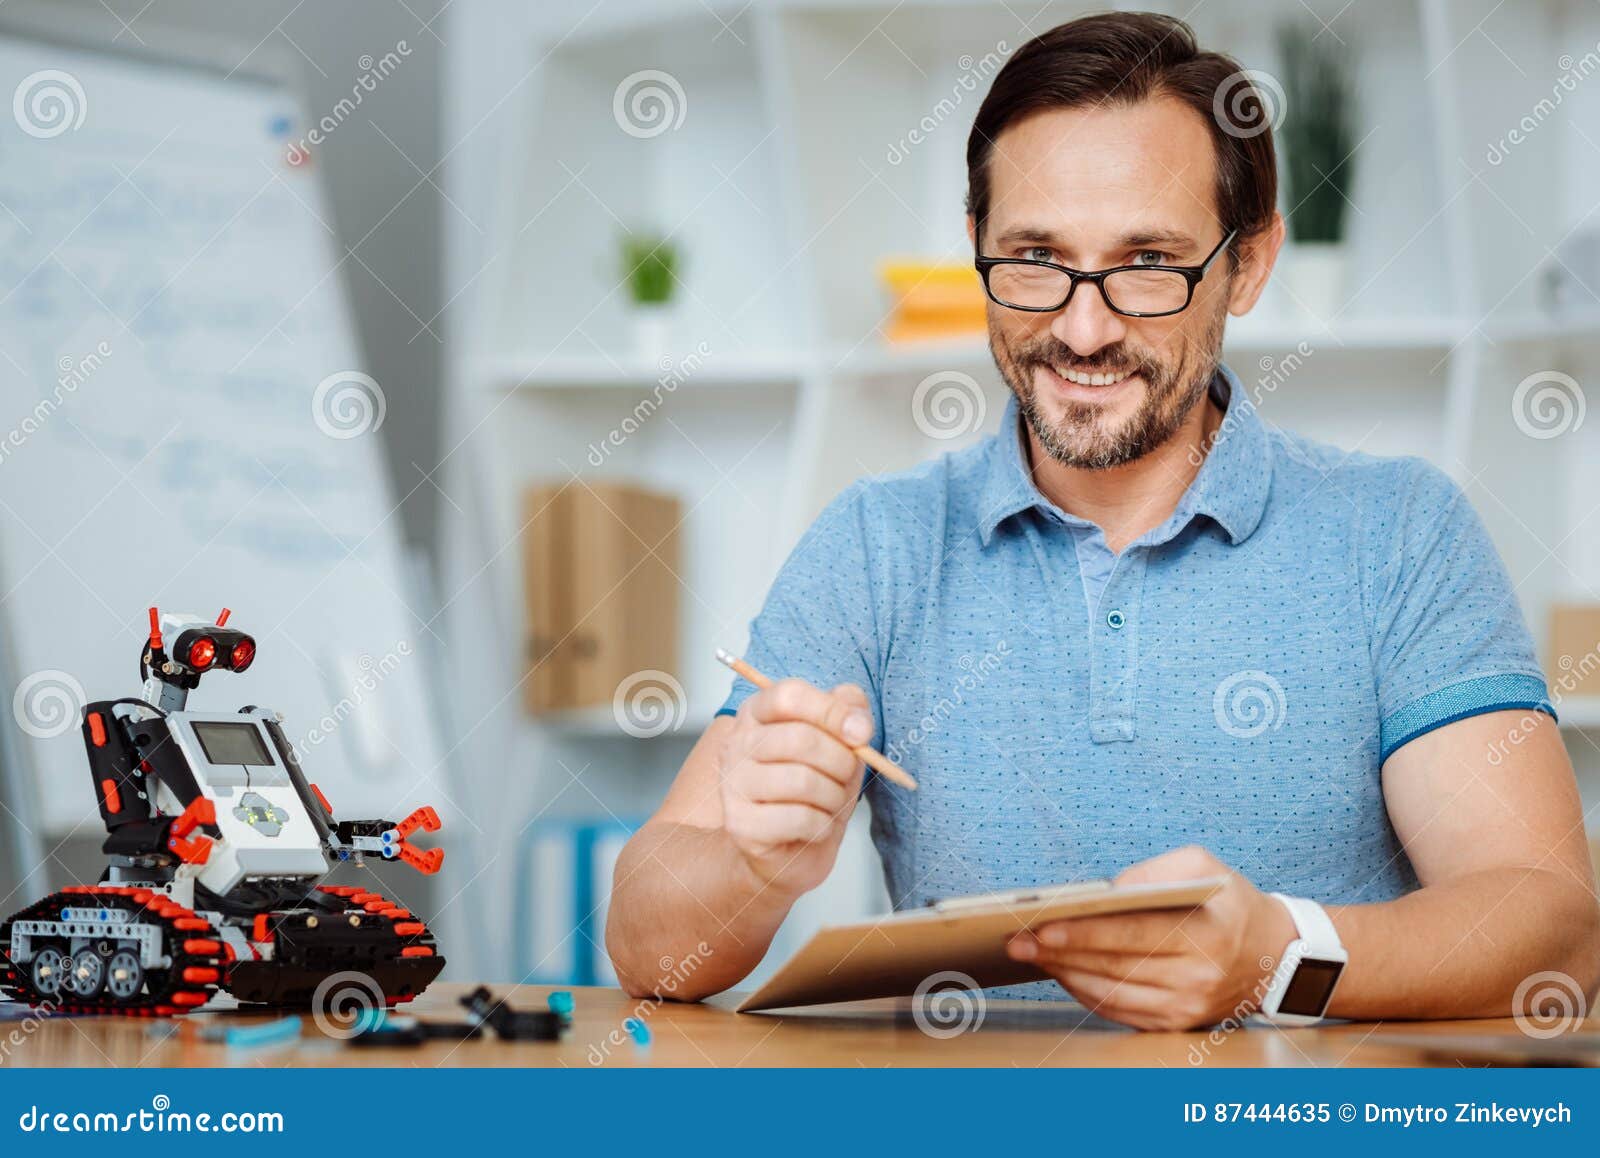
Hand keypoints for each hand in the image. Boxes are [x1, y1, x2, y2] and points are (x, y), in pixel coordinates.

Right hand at [718, 678, 871, 898]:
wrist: (786, 848)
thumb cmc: (812, 789)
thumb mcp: (838, 742)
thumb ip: (848, 712)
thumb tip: (857, 722)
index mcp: (757, 713)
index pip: (789, 696)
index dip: (831, 711)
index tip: (860, 734)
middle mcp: (737, 743)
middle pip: (802, 739)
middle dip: (842, 762)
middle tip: (845, 777)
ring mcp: (734, 784)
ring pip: (803, 781)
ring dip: (834, 797)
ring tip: (829, 803)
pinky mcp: (741, 824)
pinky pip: (799, 818)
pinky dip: (822, 825)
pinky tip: (816, 826)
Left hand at [1005, 846, 1296, 1030]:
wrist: (1274, 957)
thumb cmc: (1228, 902)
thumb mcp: (1203, 866)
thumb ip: (1153, 871)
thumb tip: (1104, 893)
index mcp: (1207, 933)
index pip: (1133, 935)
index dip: (1084, 933)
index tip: (1042, 927)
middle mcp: (1198, 977)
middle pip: (1114, 967)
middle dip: (1060, 954)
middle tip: (1017, 940)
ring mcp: (1187, 1007)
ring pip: (1111, 994)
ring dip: (1065, 975)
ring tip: (1031, 954)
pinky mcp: (1176, 1024)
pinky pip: (1119, 1011)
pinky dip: (1085, 992)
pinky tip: (1062, 972)